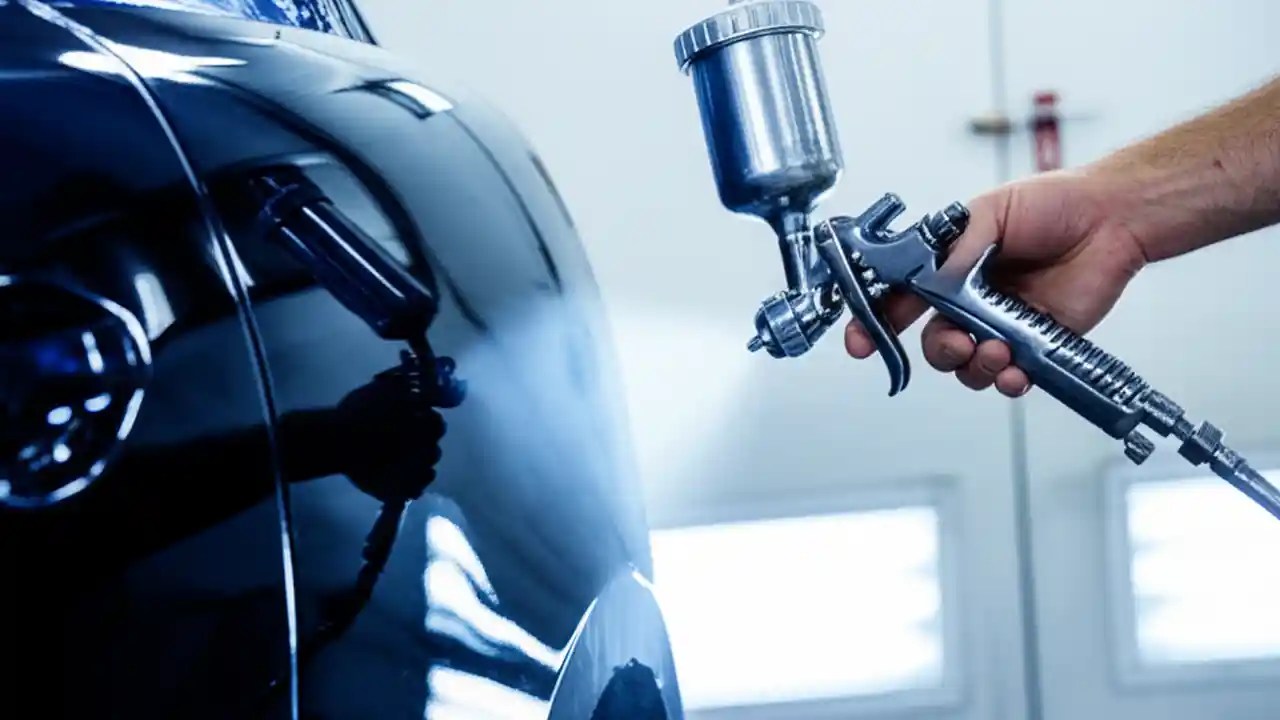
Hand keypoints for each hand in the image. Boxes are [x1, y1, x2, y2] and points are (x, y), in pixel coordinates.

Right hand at [845, 169, 1148, 396]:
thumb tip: (934, 281)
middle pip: (933, 342)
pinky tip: (1017, 371)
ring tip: (999, 352)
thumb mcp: (991, 212)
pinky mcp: (1035, 344)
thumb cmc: (1053, 204)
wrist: (1110, 219)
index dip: (875, 321)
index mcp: (948, 266)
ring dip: (975, 367)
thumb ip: (957, 249)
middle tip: (958, 342)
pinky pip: (1009, 376)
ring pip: (967, 365)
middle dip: (939, 351)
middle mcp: (969, 300)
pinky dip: (1008, 381)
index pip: (899, 298)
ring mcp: (1001, 325)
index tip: (861, 341)